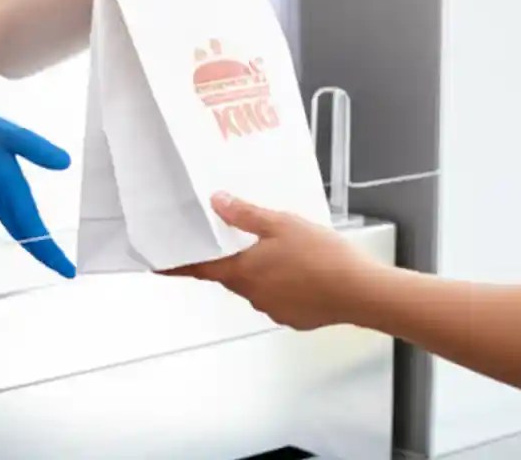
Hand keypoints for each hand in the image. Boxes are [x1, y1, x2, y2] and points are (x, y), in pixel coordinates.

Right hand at [0, 85, 75, 277]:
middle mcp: (5, 200)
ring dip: (38, 247)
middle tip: (68, 272)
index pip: (32, 228)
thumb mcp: (9, 134)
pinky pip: (15, 221)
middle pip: (27, 237)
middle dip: (47, 256)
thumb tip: (65, 163)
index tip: (65, 269)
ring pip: (20, 231)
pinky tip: (37, 236)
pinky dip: (29, 233)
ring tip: (58, 260)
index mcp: (10, 189)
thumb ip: (36, 148)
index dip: (48, 250)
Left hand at [162, 193, 382, 329]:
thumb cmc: (323, 258)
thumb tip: (218, 201)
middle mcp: (252, 294)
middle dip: (234, 258)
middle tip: (245, 240)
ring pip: (258, 285)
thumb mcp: (281, 224)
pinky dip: (286, 285)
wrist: (363, 293)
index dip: (177, 266)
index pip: (199, 268)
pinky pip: (281, 297)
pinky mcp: (295, 318)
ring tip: (288, 252)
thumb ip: (245, 213)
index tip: (157, 266)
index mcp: (242, 272)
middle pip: (231, 274)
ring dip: (264, 271)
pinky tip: (305, 271)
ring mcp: (273, 309)